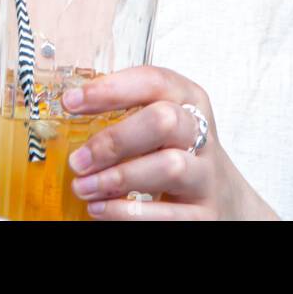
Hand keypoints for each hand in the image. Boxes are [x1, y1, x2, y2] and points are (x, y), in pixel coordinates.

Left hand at [61, 65, 279, 219]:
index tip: (70, 102)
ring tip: (83, 187)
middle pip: (164, 121)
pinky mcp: (205, 213)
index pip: (153, 81)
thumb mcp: (158, 123)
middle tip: (78, 159)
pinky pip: (168, 213)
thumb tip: (70, 109)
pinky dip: (127, 212)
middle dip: (115, 139)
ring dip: (118, 178)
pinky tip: (100, 208)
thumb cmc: (176, 150)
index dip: (110, 89)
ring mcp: (206, 175)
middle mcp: (202, 133)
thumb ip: (125, 112)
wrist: (222, 197)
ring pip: (169, 166)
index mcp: (188, 99)